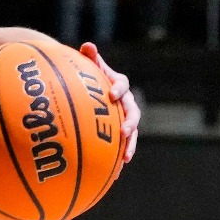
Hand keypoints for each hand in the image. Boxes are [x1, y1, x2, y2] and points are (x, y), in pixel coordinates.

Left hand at [80, 43, 139, 161]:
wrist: (90, 91)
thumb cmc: (88, 78)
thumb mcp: (88, 68)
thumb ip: (89, 58)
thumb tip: (87, 45)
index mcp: (118, 85)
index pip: (122, 84)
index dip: (118, 88)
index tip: (112, 93)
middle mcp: (125, 103)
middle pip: (133, 113)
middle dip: (130, 123)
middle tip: (124, 131)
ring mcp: (123, 119)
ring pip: (131, 133)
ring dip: (129, 145)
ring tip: (125, 158)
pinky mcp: (118, 134)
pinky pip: (120, 147)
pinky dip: (118, 159)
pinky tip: (113, 174)